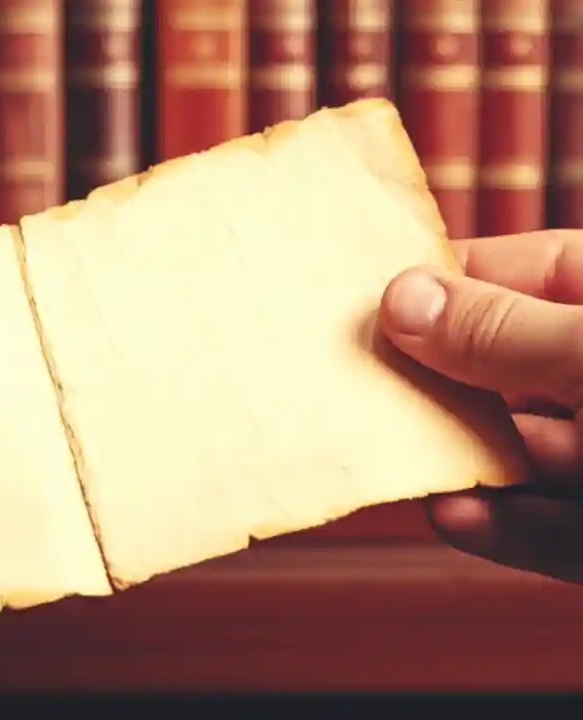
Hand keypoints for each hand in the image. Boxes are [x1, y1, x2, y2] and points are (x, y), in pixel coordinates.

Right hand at [378, 229, 582, 582]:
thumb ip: (502, 331)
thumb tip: (400, 296)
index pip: (530, 271)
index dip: (448, 283)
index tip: (364, 303)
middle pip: (514, 370)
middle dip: (439, 384)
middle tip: (359, 388)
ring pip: (524, 455)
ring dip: (460, 463)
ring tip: (400, 460)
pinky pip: (550, 529)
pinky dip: (501, 528)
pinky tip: (455, 518)